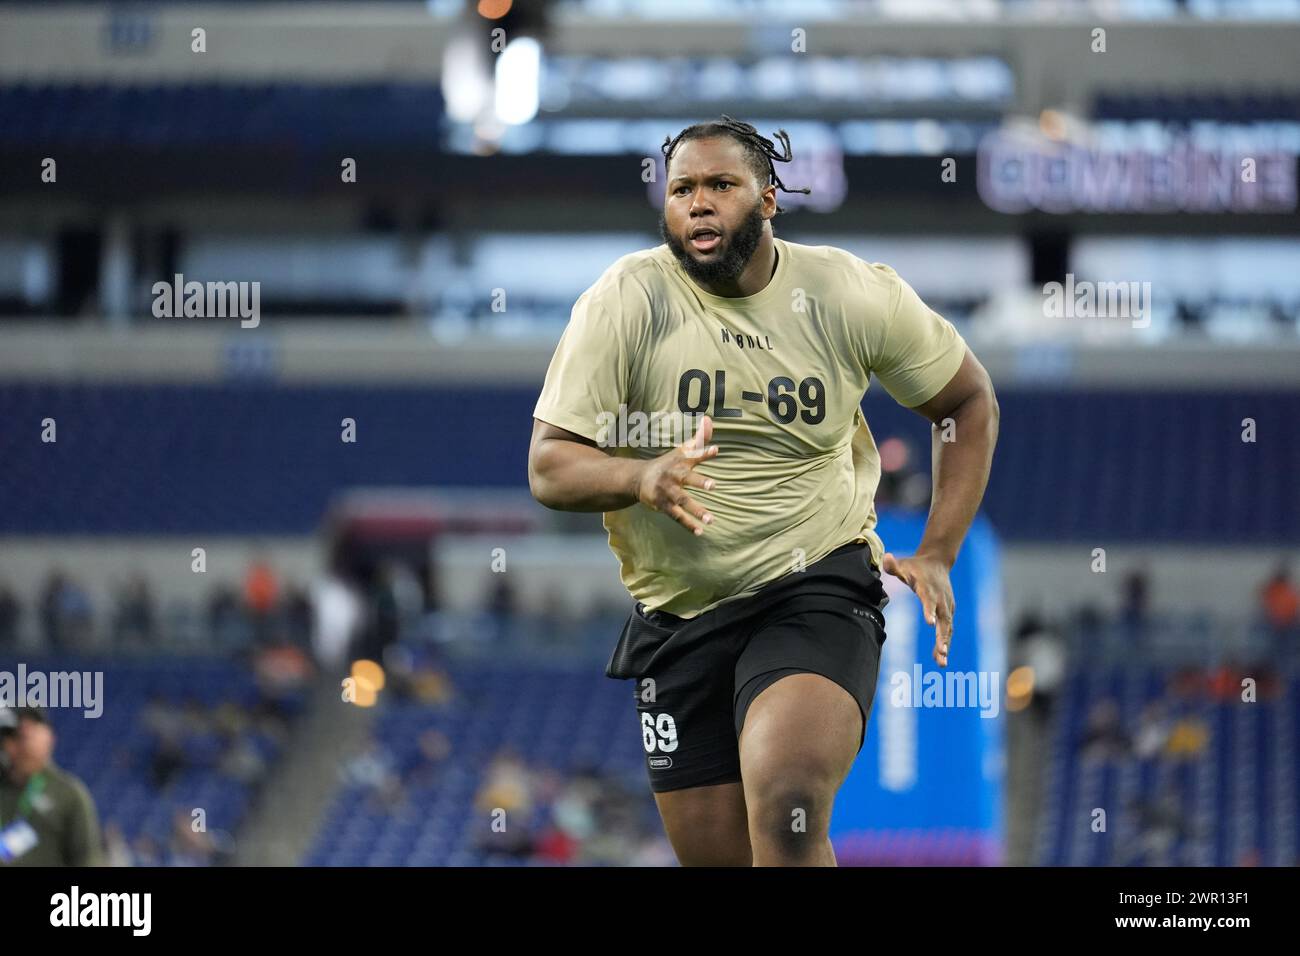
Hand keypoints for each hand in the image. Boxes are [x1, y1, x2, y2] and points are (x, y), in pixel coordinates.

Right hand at [633, 415, 718, 535]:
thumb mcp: (682, 450)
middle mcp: (673, 476)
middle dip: (699, 481)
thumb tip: (709, 419)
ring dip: (697, 510)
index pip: (693, 454)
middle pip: (687, 478)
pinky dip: (687, 524)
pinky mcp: (663, 505)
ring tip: (712, 519)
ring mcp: (667, 491)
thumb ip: (699, 438)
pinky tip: (699, 531)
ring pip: (683, 501)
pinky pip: (676, 516)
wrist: (638, 478)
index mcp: (680, 461)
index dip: (704, 452)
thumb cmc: (668, 464)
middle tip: (714, 485)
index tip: (715, 450)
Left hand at [880, 551, 954, 665]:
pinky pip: (947, 630)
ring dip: (945, 645)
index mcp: (928, 588)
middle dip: (942, 637)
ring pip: (947, 628)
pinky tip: (939, 658)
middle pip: (943, 620)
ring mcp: (947, 606)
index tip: (930, 623)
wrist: (937, 562)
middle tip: (942, 652)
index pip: (929, 600)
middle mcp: (940, 599)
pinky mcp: (948, 612)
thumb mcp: (904, 564)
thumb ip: (894, 565)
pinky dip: (944, 643)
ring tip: (942, 663)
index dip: (930, 610)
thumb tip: (886, 558)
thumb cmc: (916, 566)